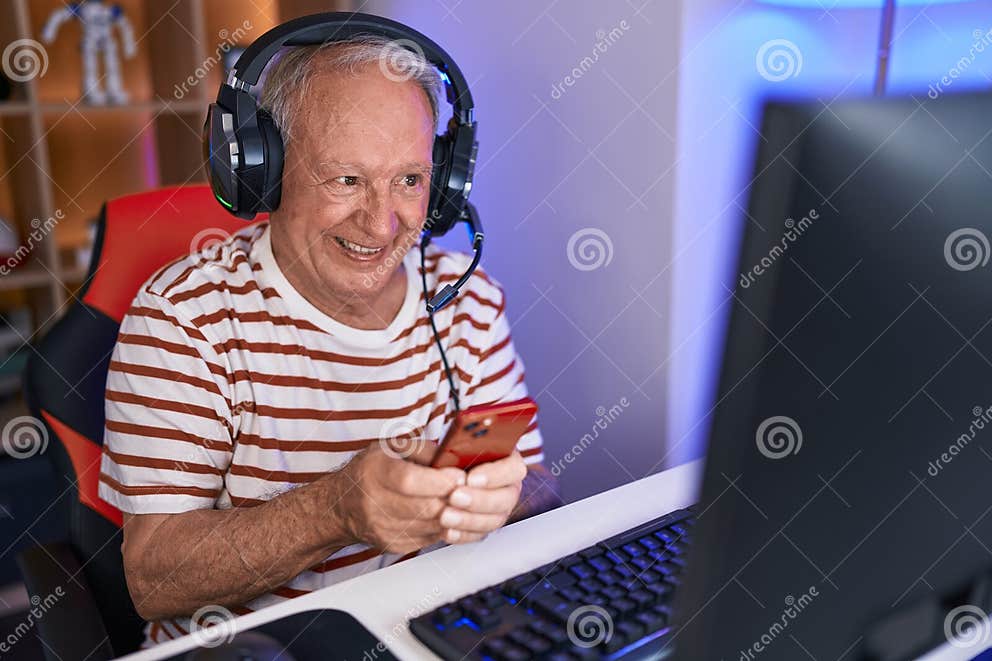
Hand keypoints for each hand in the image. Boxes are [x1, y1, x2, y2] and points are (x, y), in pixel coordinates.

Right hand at [336, 441, 465, 553]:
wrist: (341, 506)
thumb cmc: (370, 472)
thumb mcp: (391, 448)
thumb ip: (423, 449)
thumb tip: (453, 456)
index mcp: (375, 472)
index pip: (409, 481)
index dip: (439, 481)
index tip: (460, 477)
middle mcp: (375, 503)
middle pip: (424, 508)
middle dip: (453, 499)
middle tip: (470, 490)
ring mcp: (383, 528)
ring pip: (430, 526)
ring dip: (452, 515)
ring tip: (462, 501)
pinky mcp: (393, 545)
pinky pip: (429, 538)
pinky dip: (444, 527)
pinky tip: (447, 514)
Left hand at [440, 451, 527, 543]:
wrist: (439, 472)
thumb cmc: (448, 453)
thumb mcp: (452, 445)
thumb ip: (455, 453)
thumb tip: (451, 467)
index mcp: (507, 458)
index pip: (514, 468)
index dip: (495, 475)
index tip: (471, 479)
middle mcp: (508, 484)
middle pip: (506, 498)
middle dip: (479, 500)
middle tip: (455, 497)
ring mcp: (498, 507)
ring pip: (494, 520)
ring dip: (469, 520)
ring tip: (446, 517)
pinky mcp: (484, 524)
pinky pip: (479, 535)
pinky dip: (463, 535)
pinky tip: (448, 532)